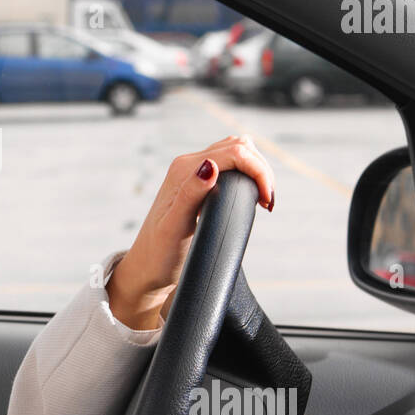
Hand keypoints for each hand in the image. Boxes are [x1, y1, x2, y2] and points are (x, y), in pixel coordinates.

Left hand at [106, 135, 275, 330]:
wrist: (148, 268)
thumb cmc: (160, 253)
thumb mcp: (175, 226)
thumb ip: (190, 194)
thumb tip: (210, 167)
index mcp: (183, 171)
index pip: (234, 152)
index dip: (258, 171)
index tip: (266, 200)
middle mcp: (187, 166)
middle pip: (238, 147)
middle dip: (261, 169)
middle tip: (267, 202)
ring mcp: (193, 172)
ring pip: (235, 152)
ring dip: (256, 169)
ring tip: (262, 198)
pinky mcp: (199, 182)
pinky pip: (230, 165)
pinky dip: (248, 173)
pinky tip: (250, 194)